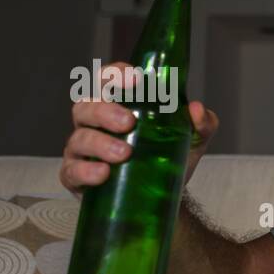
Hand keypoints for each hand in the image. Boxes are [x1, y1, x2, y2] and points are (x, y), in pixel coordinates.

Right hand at [60, 61, 218, 197]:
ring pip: (79, 138)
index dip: (116, 74)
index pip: (107, 80)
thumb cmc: (169, 158)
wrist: (163, 198)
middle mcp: (94, 123)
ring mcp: (83, 150)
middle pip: (86, 106)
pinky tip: (104, 174)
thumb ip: (202, 123)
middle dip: (105, 111)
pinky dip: (86, 171)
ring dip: (99, 143)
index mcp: (117, 104)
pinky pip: (71, 171)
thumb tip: (197, 110)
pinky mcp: (77, 177)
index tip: (136, 79)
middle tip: (128, 122)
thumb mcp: (192, 139)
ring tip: (124, 153)